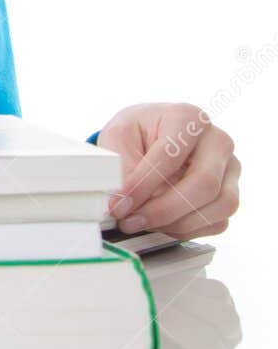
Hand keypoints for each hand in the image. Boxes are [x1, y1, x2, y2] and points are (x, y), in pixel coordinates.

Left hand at [102, 102, 239, 238]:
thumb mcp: (118, 138)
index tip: (118, 205)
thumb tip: (120, 201)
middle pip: (205, 183)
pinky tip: (160, 224)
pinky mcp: (230, 193)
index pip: (170, 156)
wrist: (150, 135)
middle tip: (130, 221)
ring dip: (177, 223)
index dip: (142, 185)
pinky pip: (219, 221)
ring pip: (220, 206)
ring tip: (142, 223)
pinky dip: (188, 230)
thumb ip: (119, 167)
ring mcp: (229, 169)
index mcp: (188, 118)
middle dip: (163, 210)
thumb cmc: (136, 133)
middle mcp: (217, 142)